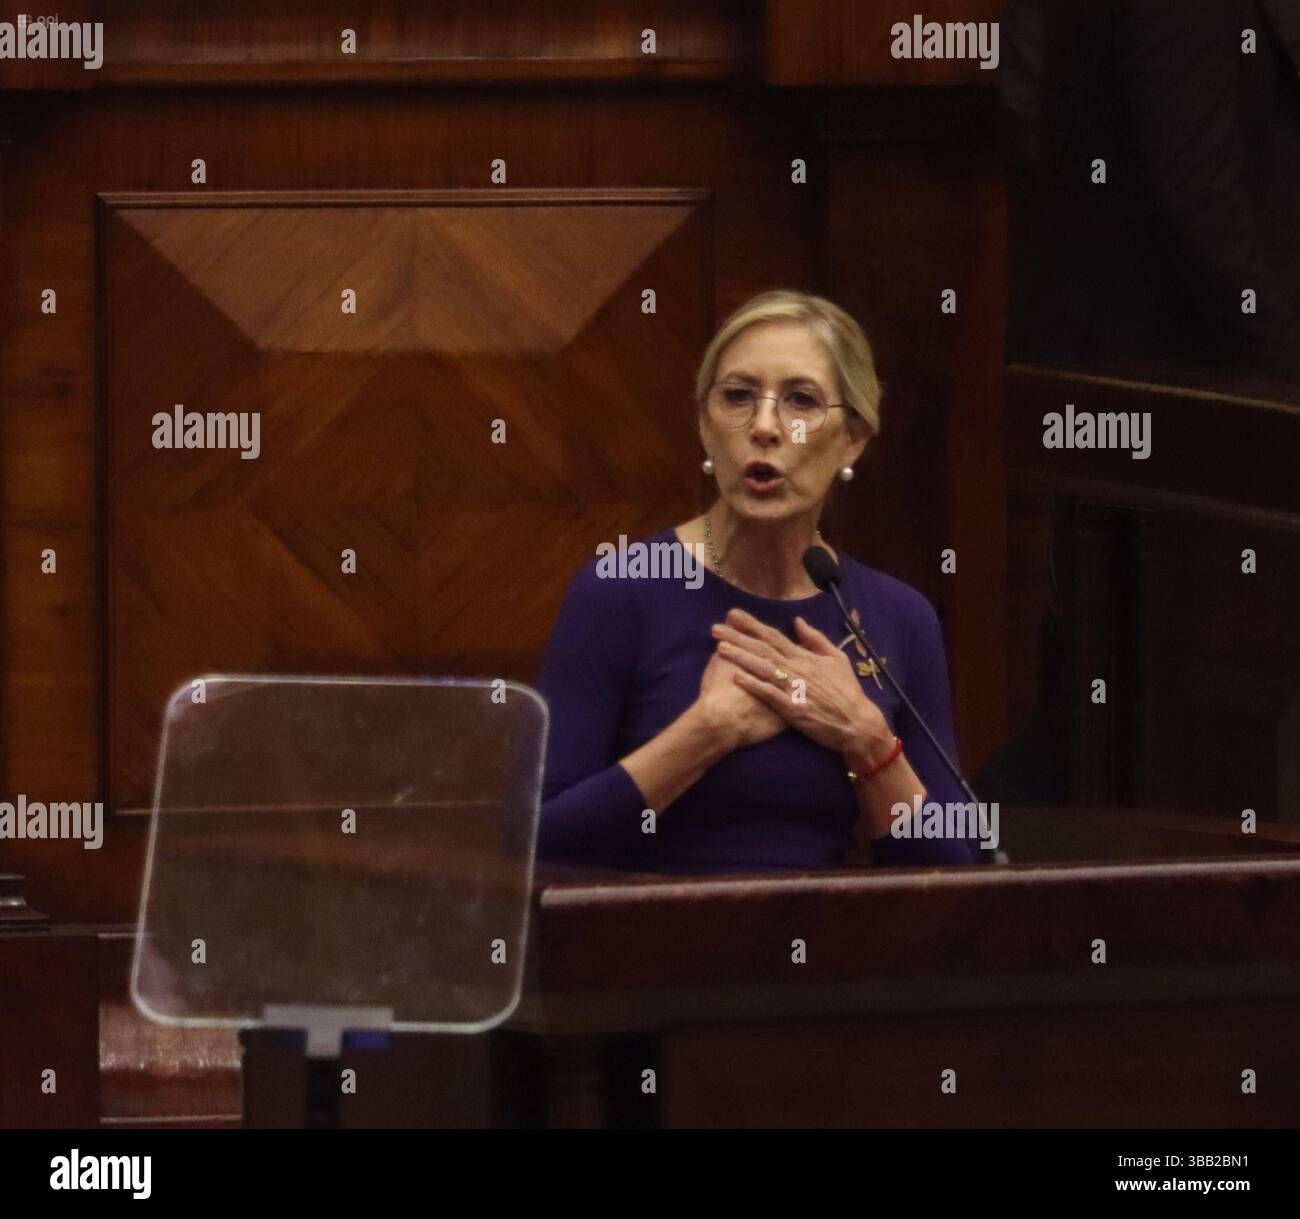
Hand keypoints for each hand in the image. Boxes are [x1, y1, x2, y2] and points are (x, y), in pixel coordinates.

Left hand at [711, 608, 892, 760]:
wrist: (857, 723)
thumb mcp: (837, 658)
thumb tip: (797, 621)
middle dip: (738, 638)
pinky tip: (736, 678)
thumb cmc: (847, 690)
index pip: (773, 637)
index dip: (752, 626)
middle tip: (715, 628)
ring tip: (720, 648)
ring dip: (741, 658)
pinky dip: (753, 685)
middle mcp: (797, 669)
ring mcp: (794, 689)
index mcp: (805, 657)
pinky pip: (770, 695)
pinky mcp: (793, 709)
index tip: (733, 615)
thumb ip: (815, 639)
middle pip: (762, 650)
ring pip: (763, 669)